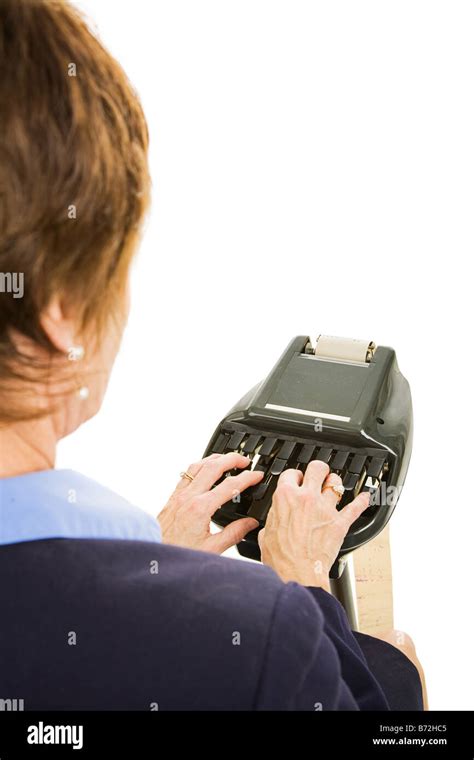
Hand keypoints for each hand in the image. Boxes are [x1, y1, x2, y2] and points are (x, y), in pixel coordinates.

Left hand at [158, 452, 262, 552]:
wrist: (155, 554)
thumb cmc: (178, 553)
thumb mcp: (211, 549)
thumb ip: (233, 534)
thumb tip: (250, 524)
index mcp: (201, 508)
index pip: (230, 485)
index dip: (247, 478)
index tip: (257, 475)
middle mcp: (189, 497)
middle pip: (214, 466)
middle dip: (232, 459)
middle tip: (245, 460)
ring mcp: (179, 495)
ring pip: (199, 466)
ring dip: (215, 459)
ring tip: (228, 458)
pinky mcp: (173, 497)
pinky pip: (187, 473)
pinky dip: (200, 466)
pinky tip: (206, 468)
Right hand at [258, 460, 370, 590]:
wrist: (297, 574)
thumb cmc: (281, 558)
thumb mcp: (266, 534)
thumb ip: (273, 520)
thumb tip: (274, 519)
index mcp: (285, 498)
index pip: (291, 473)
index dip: (294, 476)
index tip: (296, 480)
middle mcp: (307, 498)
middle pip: (317, 469)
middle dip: (318, 470)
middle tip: (318, 474)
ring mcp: (325, 509)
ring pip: (336, 483)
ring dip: (335, 483)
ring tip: (335, 485)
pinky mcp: (339, 523)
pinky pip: (355, 507)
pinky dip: (362, 501)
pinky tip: (365, 497)